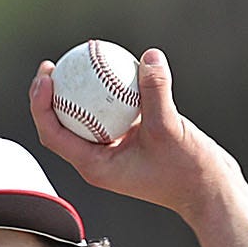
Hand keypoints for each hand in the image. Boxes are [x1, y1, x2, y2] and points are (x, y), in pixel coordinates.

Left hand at [28, 47, 233, 222]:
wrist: (206, 189)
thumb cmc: (185, 170)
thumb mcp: (170, 128)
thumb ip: (155, 92)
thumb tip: (148, 57)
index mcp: (95, 166)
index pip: (54, 136)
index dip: (41, 107)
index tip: (46, 78)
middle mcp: (98, 159)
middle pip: (60, 126)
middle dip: (49, 96)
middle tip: (50, 66)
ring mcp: (112, 149)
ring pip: (84, 117)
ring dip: (75, 92)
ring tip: (74, 62)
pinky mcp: (128, 139)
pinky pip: (109, 110)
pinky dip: (107, 90)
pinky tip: (112, 65)